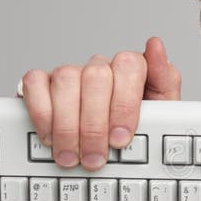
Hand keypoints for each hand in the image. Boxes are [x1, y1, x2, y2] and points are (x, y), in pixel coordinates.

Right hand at [18, 36, 180, 170]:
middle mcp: (99, 67)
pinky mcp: (42, 84)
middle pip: (95, 76)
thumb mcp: (164, 111)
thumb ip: (165, 80)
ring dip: (67, 124)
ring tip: (73, 156)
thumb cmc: (140, 128)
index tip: (121, 138)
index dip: (124, 104)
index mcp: (130, 69)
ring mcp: (71, 73)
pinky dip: (41, 112)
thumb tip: (155, 44)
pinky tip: (50, 137)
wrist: (119, 148)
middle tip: (95, 157)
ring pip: (66, 79)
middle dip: (95, 123)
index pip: (128, 66)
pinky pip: (34, 83)